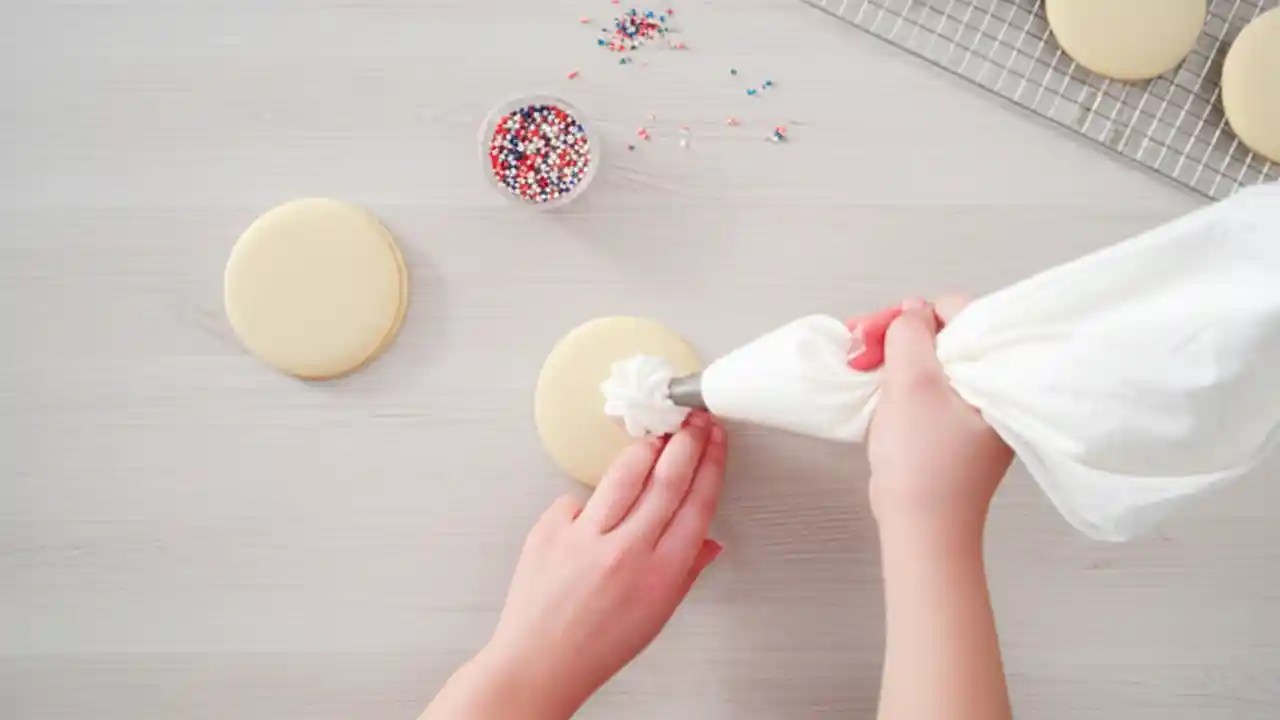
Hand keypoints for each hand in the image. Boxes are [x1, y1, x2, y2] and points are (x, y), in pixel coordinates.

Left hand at [422, 413, 727, 719]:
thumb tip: (707, 542)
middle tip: (694, 420)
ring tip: (658, 434)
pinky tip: (598, 503)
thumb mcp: (657, 615)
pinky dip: (593, 497)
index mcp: (661, 573)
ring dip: (647, 447)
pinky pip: (579, 497)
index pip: (697, 504)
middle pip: (667, 479)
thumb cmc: (596, 647)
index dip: (711, 465)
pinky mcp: (550, 529)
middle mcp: (625, 551)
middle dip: (687, 441)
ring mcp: (585, 537)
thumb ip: (685, 571)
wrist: (539, 662)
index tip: (716, 443)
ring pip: (625, 473)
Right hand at [849, 297, 1012, 534]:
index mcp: (997, 371)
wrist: (920, 526)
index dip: (912, 315)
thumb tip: (913, 310)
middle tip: (857, 346)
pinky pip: (927, 384)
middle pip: (942, 334)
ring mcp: (973, 407)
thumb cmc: (922, 458)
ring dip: (891, 354)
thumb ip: (910, 332)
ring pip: (930, 359)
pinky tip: (872, 382)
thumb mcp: (911, 382)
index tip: (874, 332)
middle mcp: (992, 385)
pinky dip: (898, 377)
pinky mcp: (953, 425)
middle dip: (895, 333)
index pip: (961, 313)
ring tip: (856, 362)